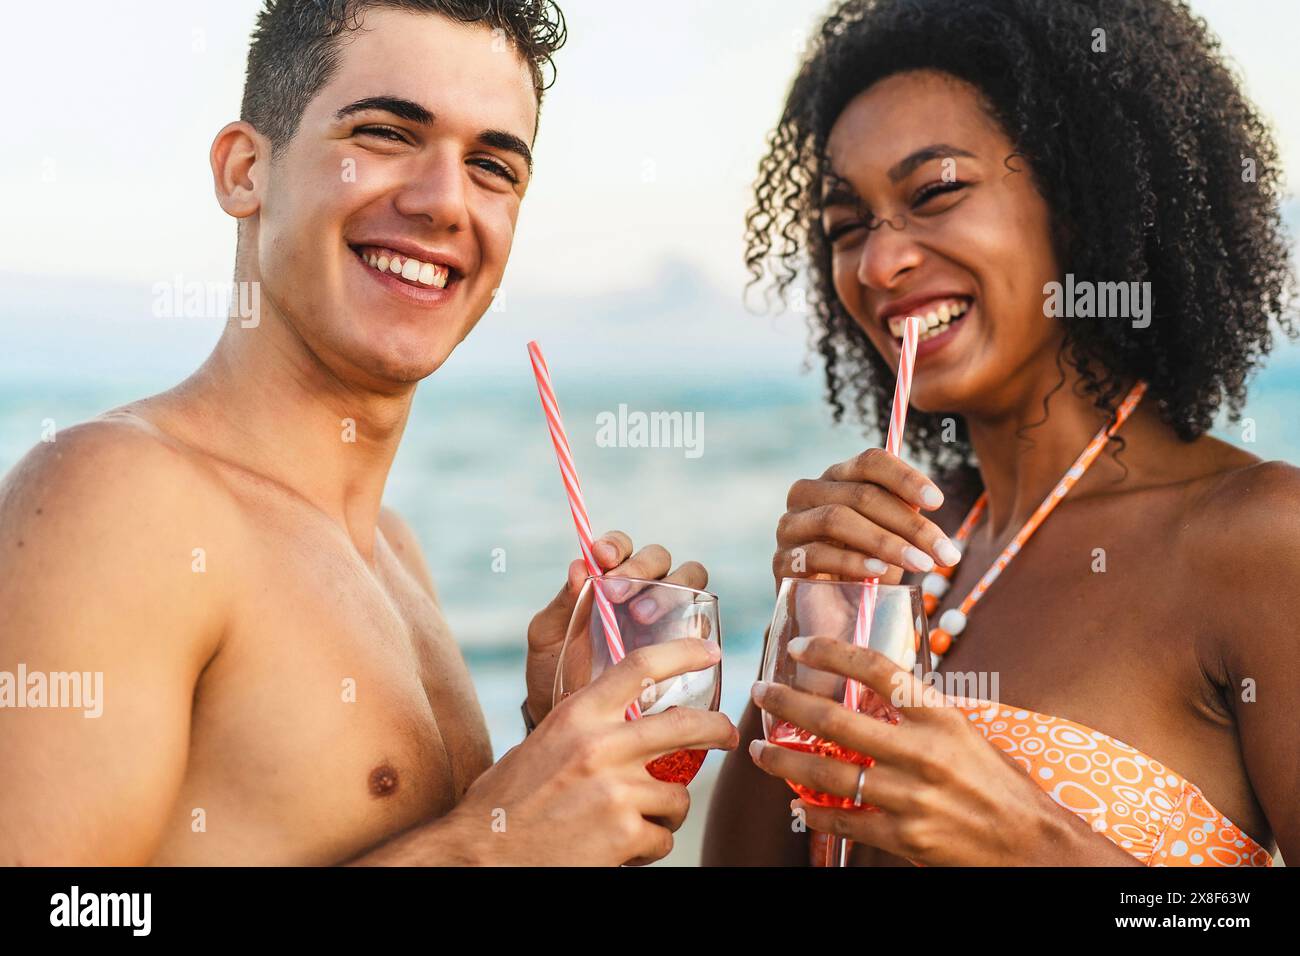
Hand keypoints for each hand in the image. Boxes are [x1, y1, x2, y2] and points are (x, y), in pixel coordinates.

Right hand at [452, 638, 737, 865]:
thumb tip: (624, 719)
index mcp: (578, 715)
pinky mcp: (625, 834)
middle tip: (727, 735)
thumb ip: (584, 727)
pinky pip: (663, 837)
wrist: (481, 855)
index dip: (684, 653)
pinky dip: (647, 847)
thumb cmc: (506, 802)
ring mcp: (617, 790)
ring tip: (632, 821)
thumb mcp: (541, 743)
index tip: (710, 652)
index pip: (641, 666)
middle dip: (717, 729)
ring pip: (677, 795)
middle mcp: (601, 745)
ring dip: (663, 812)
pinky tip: (618, 849)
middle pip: (685, 724)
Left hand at [525, 531, 707, 724]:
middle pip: (659, 559)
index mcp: (609, 579)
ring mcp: (669, 616)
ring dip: (668, 590)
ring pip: (688, 580)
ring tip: (641, 616)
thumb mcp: (549, 636)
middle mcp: (643, 591)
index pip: (621, 547)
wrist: (569, 719)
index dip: (616, 545)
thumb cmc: (554, 671)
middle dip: (641, 567)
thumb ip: (562, 603)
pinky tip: (670, 641)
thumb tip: (578, 568)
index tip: (601, 557)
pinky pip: (702, 623)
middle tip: (617, 592)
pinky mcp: (687, 645)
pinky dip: (692, 622)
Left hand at [746, 637, 1084, 865]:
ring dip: (784, 760)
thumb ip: (918, 714)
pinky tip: (796, 804)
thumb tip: (869, 688)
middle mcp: (924, 753)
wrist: (1032, 845)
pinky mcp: (906, 837)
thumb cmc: (998, 784)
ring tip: (759, 750)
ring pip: (829, 774)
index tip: (800, 646)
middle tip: (761, 692)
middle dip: (788, 703)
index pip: (878, 669)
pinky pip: (845, 820)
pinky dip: (814, 813)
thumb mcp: (965, 733)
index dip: (833, 652)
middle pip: (837, 721)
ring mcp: (912, 797)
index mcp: (941, 717)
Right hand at [774, 448, 959, 589]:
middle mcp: (807, 493)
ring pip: (837, 518)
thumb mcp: (889, 537)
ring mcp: (790, 526)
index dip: (905, 478)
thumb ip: (903, 515)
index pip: (870, 462)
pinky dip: (853, 562)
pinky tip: (881, 573)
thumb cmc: (864, 569)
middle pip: (861, 494)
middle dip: (910, 524)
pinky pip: (817, 554)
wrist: (830, 614)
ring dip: (886, 542)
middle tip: (946, 552)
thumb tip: (929, 501)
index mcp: (836, 478)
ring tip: (921, 564)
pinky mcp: (782, 561)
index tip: (937, 502)